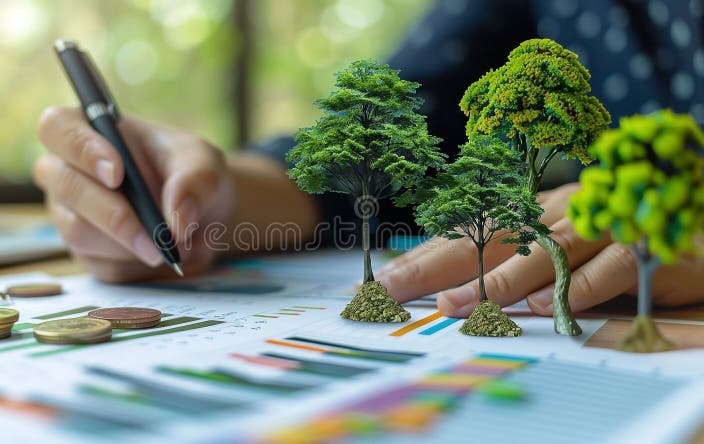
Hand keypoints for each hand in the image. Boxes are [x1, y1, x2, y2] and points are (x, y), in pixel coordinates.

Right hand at [34, 107, 234, 281]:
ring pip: (78, 232)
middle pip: (64, 186)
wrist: (204, 216)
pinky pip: (101, 264)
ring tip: (173, 244)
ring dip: (130, 244)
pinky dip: (138, 265)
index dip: (80, 149)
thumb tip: (177, 219)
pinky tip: (163, 255)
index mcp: (88, 129)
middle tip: (157, 235)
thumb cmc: (192, 175)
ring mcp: (69, 213)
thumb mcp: (205, 165)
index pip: (58, 127)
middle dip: (113, 214)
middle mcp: (66, 170)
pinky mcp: (84, 251)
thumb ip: (195, 181)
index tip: (118, 173)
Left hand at [376, 183, 703, 315]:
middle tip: (392, 291)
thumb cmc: (616, 231)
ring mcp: (599, 223)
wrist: (695, 213)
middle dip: (436, 266)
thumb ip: (515, 259)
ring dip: (498, 280)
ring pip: (543, 251)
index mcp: (532, 209)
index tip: (381, 281)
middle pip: (488, 238)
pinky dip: (577, 287)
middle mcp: (558, 211)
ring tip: (456, 306)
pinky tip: (547, 307)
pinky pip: (606, 267)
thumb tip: (454, 286)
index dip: (423, 257)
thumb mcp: (558, 241)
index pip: (467, 233)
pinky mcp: (642, 243)